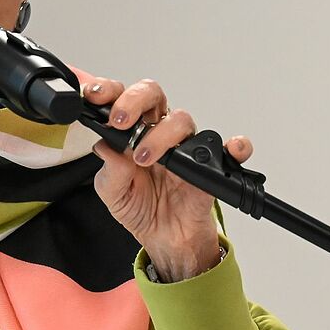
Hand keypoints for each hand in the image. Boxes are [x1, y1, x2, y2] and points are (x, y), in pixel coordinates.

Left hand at [80, 76, 253, 281]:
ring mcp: (184, 147)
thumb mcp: (111, 192)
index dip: (109, 92)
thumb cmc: (138, 207)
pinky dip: (233, 146)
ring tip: (144, 159)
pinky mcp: (210, 165)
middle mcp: (158, 133)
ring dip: (161, 135)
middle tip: (121, 121)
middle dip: (134, 100)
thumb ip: (109, 169)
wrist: (164, 237)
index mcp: (131, 133)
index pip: (121, 100)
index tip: (95, 96)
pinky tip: (227, 149)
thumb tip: (105, 147)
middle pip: (153, 96)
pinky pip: (228, 149)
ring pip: (181, 120)